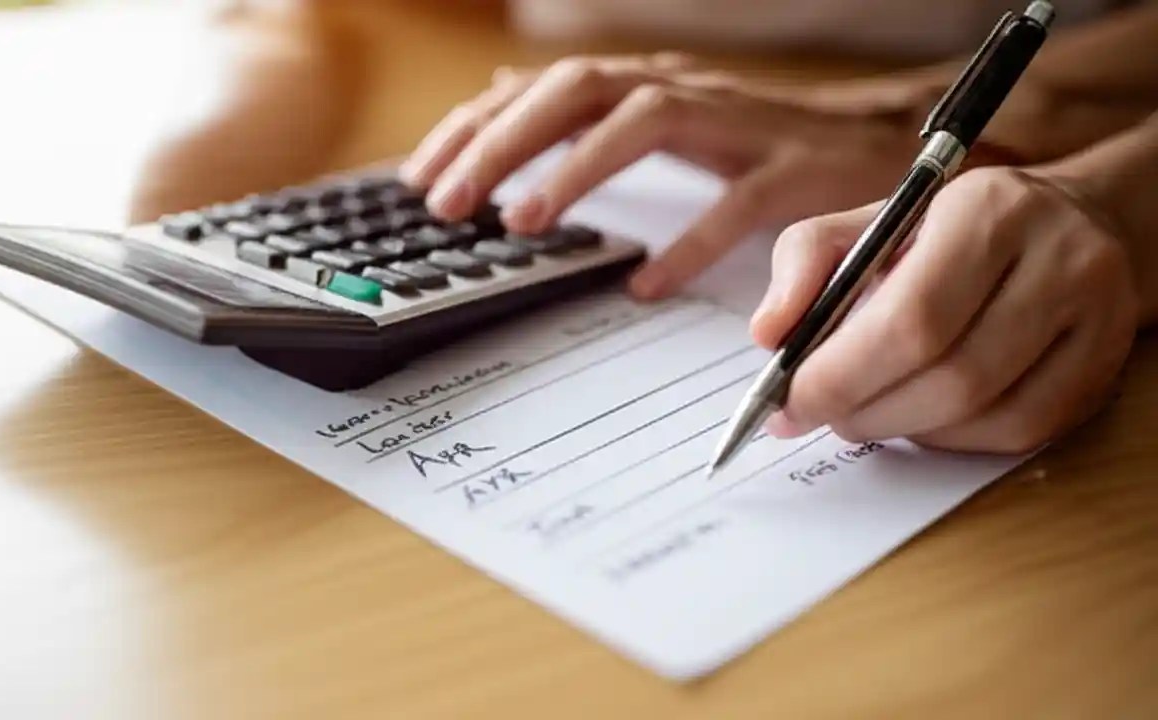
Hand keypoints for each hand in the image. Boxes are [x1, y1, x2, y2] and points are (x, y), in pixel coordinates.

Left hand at [398, 53, 935, 298]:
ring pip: (644, 121)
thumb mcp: (663, 112)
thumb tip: (502, 91)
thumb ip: (585, 108)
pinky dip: (689, 243)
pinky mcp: (791, 171)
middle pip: (579, 90)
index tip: (424, 178)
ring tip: (523, 224)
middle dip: (505, 142)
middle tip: (448, 203)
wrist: (883, 144)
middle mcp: (685, 91)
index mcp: (648, 85)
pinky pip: (734, 204)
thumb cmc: (763, 140)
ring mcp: (739, 126)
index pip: (544, 89)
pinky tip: (647, 283)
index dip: (477, 127)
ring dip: (576, 170)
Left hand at [751, 166, 1139, 452]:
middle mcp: (1056, 260)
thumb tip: (767, 333)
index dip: (839, 374)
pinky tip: (916, 417)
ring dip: (899, 428)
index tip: (786, 400)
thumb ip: (806, 262)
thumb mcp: (873, 220)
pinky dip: (949, 437)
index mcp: (986, 211)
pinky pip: (1016, 432)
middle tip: (813, 414)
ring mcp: (1093, 320)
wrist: (1071, 224)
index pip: (909, 317)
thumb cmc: (949, 229)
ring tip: (857, 412)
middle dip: (861, 408)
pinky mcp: (1101, 371)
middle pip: (948, 374)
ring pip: (982, 413)